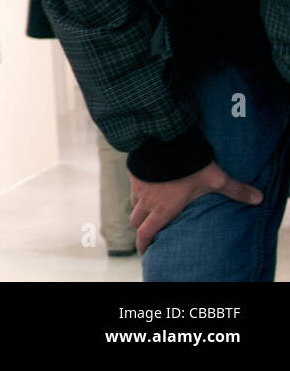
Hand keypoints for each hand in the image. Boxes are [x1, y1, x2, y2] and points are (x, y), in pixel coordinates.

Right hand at [128, 160, 261, 253]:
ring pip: (133, 204)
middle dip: (142, 227)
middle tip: (149, 231)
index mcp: (163, 209)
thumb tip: (258, 198)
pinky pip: (134, 187)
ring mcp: (138, 186)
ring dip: (140, 209)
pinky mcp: (134, 172)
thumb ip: (235, 190)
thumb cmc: (188, 165)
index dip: (144, 245)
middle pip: (136, 221)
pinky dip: (139, 191)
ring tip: (149, 208)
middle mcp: (147, 201)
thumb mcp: (215, 179)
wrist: (162, 139)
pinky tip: (149, 185)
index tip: (146, 252)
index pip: (146, 233)